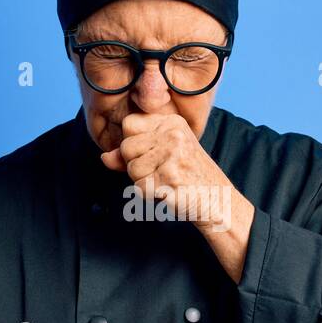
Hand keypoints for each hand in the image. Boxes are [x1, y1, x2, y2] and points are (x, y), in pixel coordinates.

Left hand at [100, 112, 255, 281]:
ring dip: (143, 181)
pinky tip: (167, 192)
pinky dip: (148, 195)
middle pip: (126, 146)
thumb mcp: (163, 156)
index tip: (152, 154)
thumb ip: (132, 154)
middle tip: (161, 171)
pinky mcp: (169, 177)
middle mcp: (172, 134)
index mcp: (172, 122)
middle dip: (136, 164)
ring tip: (165, 182)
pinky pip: (139, 187)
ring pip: (131, 168)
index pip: (129, 124)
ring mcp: (172, 155)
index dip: (133, 143)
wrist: (217, 200)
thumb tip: (105, 157)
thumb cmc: (188, 177)